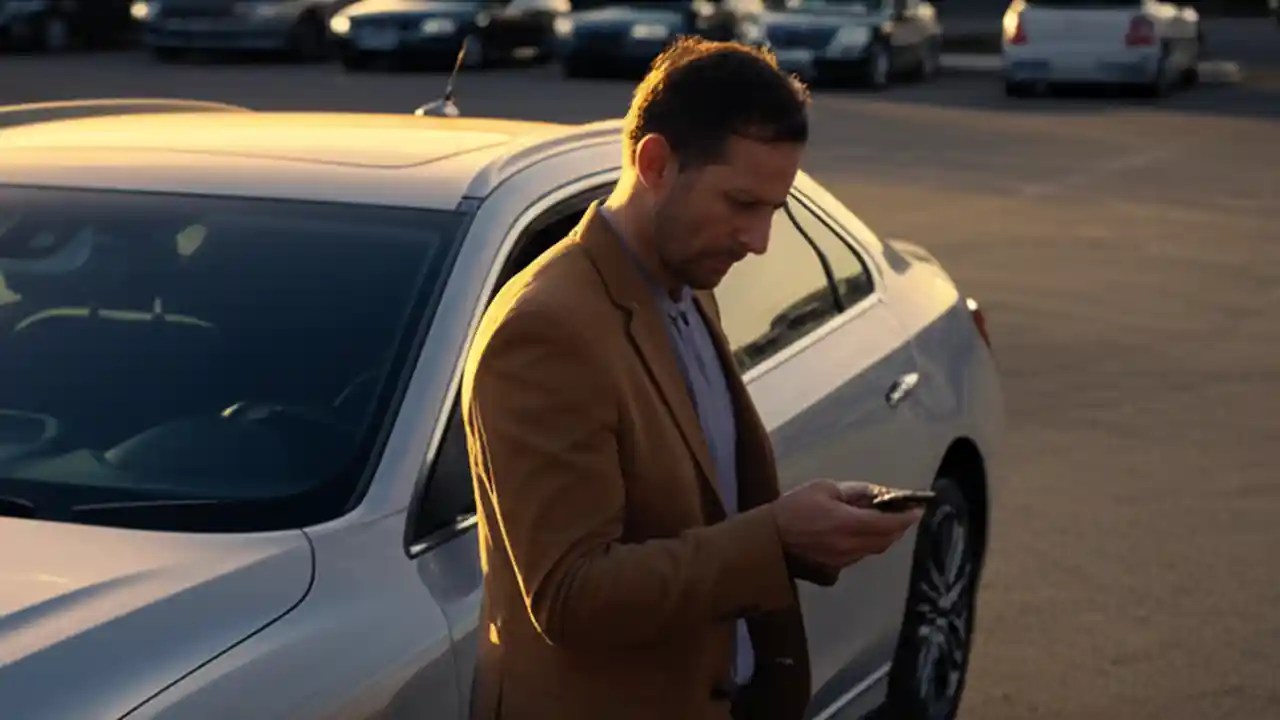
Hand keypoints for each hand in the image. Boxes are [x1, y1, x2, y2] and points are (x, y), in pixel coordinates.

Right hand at [771, 479, 923, 570]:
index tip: (919, 509)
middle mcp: (852, 546)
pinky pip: (859, 556)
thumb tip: (874, 494)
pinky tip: (860, 536)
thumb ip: (852, 492)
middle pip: (886, 540)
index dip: (908, 517)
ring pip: (873, 550)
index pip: (890, 523)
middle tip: (904, 515)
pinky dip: (867, 545)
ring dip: (884, 537)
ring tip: (885, 523)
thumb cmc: (794, 509)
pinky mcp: (834, 570)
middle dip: (899, 527)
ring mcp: (844, 561)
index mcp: (850, 524)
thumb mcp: (823, 489)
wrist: (768, 542)